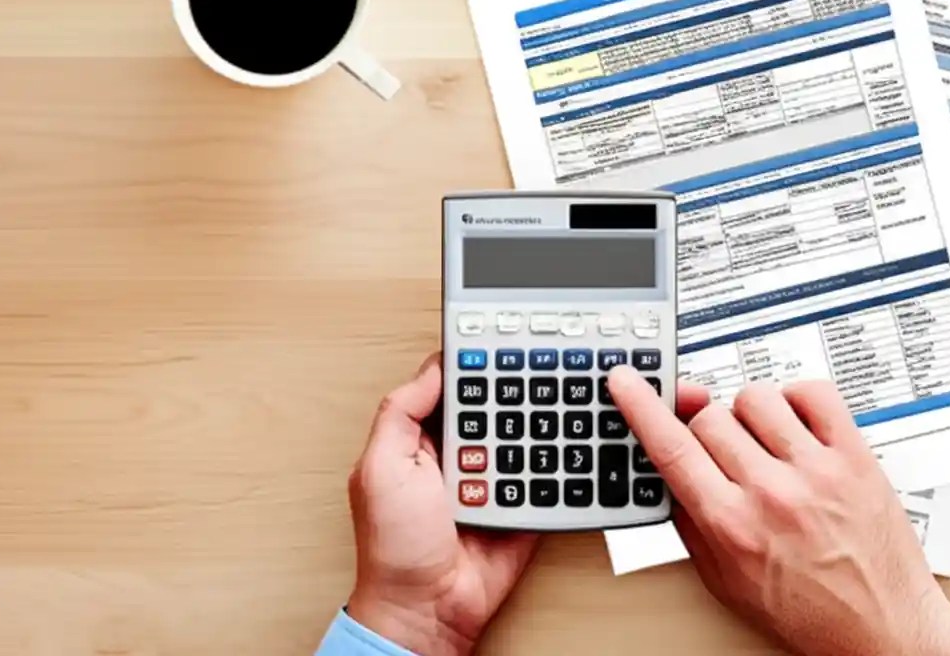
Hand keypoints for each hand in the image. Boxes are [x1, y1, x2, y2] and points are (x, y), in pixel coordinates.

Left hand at [346, 354, 538, 655]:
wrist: (430, 609)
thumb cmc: (394, 548)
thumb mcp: (380, 468)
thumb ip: (401, 413)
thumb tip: (433, 368)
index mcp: (421, 440)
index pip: (450, 387)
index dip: (471, 364)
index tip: (496, 339)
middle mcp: (457, 456)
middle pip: (492, 407)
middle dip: (512, 390)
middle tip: (537, 366)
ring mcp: (490, 482)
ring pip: (522, 436)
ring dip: (538, 423)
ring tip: (559, 398)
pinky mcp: (518, 507)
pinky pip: (542, 477)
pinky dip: (555, 461)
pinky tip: (569, 440)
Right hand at [610, 367, 949, 655]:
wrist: (881, 630)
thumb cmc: (809, 615)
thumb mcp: (726, 583)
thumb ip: (690, 523)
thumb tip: (667, 473)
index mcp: (732, 525)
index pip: (670, 446)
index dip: (640, 405)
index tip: (627, 381)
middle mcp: (772, 493)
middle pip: (709, 417)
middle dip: (703, 428)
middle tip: (719, 449)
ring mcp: (816, 470)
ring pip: (756, 397)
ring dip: (748, 413)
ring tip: (762, 443)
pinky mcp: (855, 457)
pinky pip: (815, 393)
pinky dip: (798, 398)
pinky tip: (796, 423)